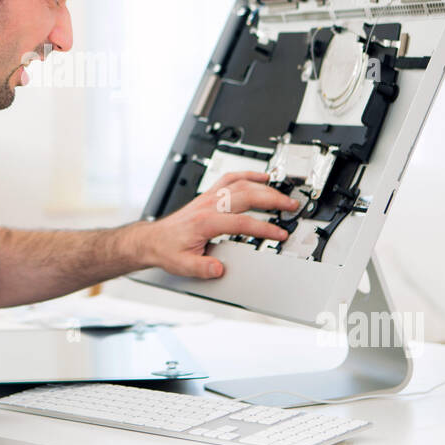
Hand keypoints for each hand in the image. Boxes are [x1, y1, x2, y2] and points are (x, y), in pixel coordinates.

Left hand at [138, 171, 299, 278]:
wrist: (154, 240)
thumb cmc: (168, 250)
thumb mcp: (183, 265)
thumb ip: (202, 268)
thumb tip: (218, 269)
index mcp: (204, 222)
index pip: (241, 223)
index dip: (263, 229)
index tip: (279, 234)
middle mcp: (208, 205)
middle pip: (246, 196)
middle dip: (271, 200)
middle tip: (291, 206)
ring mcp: (209, 197)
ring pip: (240, 184)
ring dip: (264, 186)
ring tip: (283, 193)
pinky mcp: (209, 195)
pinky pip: (230, 178)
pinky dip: (248, 174)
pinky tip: (261, 177)